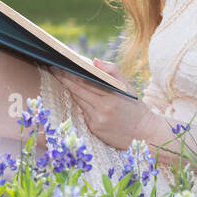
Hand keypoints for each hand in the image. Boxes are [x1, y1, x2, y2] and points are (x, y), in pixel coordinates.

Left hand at [49, 59, 163, 151]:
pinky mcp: (95, 129)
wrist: (144, 134)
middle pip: (78, 90)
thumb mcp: (127, 87)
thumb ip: (112, 71)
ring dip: (69, 89)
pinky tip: (74, 95)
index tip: (60, 64)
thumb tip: (94, 62)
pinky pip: (83, 113)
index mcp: (112, 94)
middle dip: (64, 78)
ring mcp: (98, 119)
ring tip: (59, 77)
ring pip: (79, 100)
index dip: (71, 72)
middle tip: (52, 68)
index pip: (86, 80)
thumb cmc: (135, 108)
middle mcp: (104, 107)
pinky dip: (80, 103)